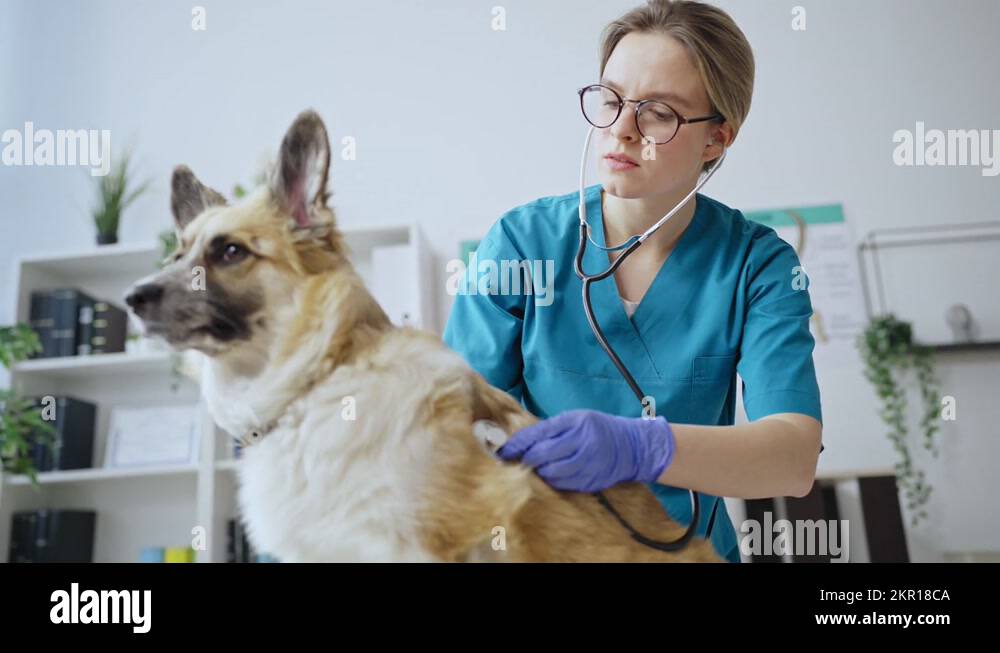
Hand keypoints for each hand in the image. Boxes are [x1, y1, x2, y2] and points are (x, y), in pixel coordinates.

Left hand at [496, 409, 675, 491]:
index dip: (517, 444)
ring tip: (533, 469)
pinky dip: (553, 481)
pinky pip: (564, 484)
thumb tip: (521, 441)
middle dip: (525, 460)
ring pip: (551, 473)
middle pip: (542, 455)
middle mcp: (581, 442)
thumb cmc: (598, 429)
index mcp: (575, 423)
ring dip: (538, 472)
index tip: (503, 451)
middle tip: (514, 462)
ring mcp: (587, 463)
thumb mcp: (576, 419)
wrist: (632, 446)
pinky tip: (550, 476)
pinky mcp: (591, 480)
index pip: (538, 434)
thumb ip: (552, 429)